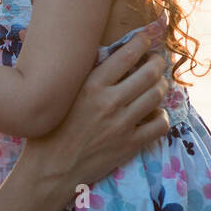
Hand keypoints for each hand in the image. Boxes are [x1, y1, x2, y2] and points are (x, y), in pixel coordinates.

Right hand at [20, 30, 170, 187]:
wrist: (49, 170)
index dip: (142, 42)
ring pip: (157, 95)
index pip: (127, 54)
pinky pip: (160, 124)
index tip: (146, 39)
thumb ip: (82, 75)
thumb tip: (101, 53)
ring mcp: (122, 124)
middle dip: (158, 62)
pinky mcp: (130, 145)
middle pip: (149, 72)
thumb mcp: (61, 96)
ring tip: (158, 84)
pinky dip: (161, 116)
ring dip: (162, 86)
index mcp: (90, 85)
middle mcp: (109, 102)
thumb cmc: (49, 131)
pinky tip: (154, 114)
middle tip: (157, 61)